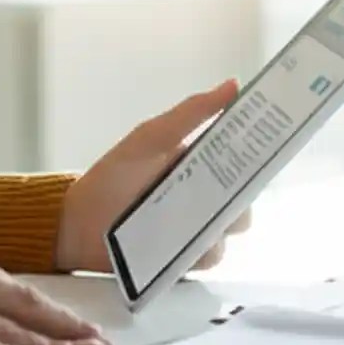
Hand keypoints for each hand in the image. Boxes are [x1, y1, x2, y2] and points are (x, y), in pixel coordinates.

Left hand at [55, 79, 252, 273]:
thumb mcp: (151, 138)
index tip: (265, 149)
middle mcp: (204, 199)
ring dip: (218, 226)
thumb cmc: (113, 176)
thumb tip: (233, 86)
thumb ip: (191, 113)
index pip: (243, 163)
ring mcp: (196, 231)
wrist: (78, 222)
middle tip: (220, 193)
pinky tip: (184, 241)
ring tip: (191, 219)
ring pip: (229, 232)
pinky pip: (209, 257)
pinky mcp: (185, 258)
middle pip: (243, 202)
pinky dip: (201, 250)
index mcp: (201, 166)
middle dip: (239, 200)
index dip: (257, 156)